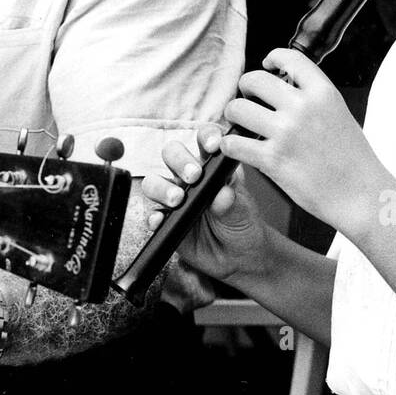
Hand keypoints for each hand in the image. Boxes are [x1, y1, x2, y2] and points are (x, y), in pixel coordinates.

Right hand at [142, 125, 270, 287]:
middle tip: (193, 176)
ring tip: (177, 200)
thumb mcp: (244, 212)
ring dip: (162, 187)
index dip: (206, 137)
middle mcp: (189, 177)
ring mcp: (175, 197)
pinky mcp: (165, 220)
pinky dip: (154, 216)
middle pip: (172, 154)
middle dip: (180, 161)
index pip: (205, 140)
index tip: (213, 146)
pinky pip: (151, 213)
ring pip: (154, 181)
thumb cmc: (242, 225)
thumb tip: (223, 193)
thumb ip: (233, 202)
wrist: (238, 257)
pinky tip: (162, 220)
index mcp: (212, 166)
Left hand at [219, 47, 385, 232]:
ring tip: (240, 125)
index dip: (273, 57)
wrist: (362, 196)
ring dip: (233, 116)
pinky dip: (229, 145)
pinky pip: (233, 143)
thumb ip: (313, 98)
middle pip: (254, 80)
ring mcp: (286, 133)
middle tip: (248, 100)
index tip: (267, 65)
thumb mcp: (340, 113)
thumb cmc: (354, 161)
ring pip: (237, 108)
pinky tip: (236, 148)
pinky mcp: (273, 160)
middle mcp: (303, 107)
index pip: (289, 57)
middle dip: (246, 89)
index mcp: (323, 93)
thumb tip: (286, 87)